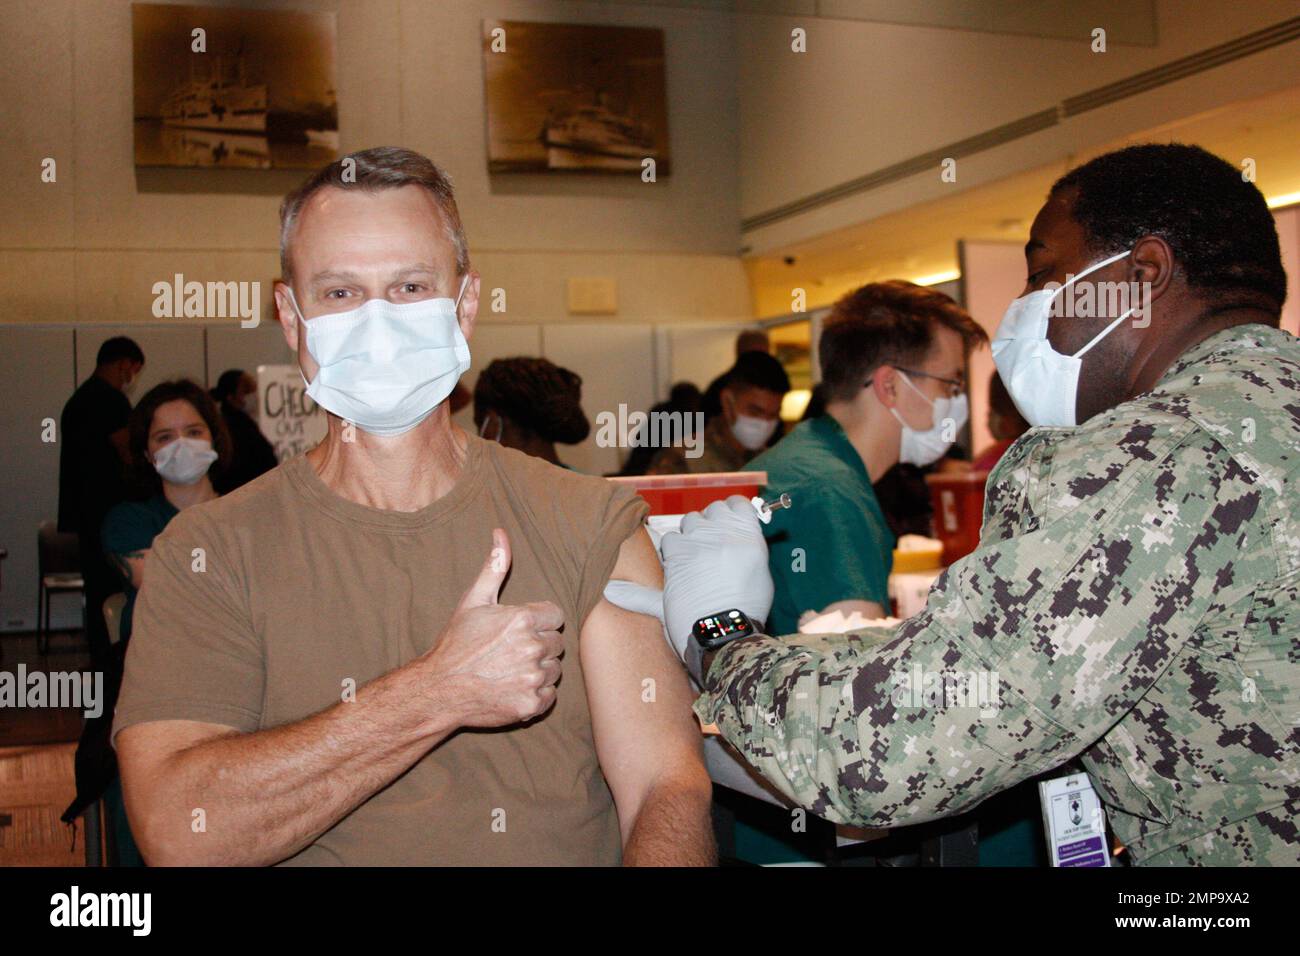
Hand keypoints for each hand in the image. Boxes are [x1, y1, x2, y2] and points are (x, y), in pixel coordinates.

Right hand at [424, 529, 565, 727]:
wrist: (439, 689)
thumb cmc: (456, 644)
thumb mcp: (473, 601)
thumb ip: (494, 567)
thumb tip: (501, 532)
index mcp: (522, 619)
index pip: (555, 615)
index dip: (539, 622)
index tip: (519, 630)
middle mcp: (531, 647)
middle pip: (556, 643)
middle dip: (538, 645)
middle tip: (510, 652)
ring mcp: (532, 678)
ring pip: (555, 669)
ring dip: (539, 670)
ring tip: (510, 670)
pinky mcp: (531, 704)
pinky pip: (549, 695)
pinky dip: (535, 694)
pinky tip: (512, 688)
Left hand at [659, 496, 772, 657]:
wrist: (720, 633)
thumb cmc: (744, 610)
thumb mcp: (759, 575)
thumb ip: (747, 549)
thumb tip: (736, 538)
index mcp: (750, 536)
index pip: (737, 503)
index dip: (730, 511)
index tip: (728, 520)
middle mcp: (724, 532)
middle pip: (712, 509)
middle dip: (710, 523)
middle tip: (711, 545)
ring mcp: (699, 540)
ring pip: (690, 520)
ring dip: (691, 534)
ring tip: (696, 559)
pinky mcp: (677, 553)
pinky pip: (670, 539)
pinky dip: (673, 550)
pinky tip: (681, 567)